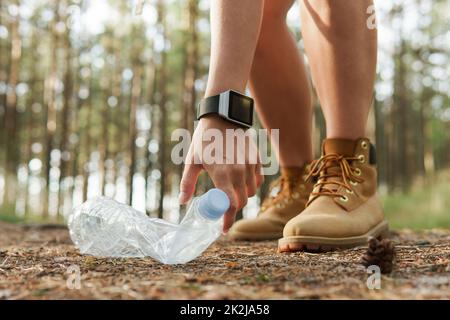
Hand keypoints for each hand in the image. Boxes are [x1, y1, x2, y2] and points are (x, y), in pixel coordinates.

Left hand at [179, 115, 263, 231]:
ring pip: (252, 192)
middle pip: (242, 201)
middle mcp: (239, 172)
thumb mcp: (192, 161)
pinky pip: (258, 180)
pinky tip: (240, 180)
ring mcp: (250, 165)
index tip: (223, 228)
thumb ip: (187, 183)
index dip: (227, 220)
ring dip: (242, 196)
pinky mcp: (257, 159)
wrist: (223, 116)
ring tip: (230, 191)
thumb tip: (182, 202)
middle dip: (232, 208)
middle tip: (222, 207)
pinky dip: (251, 185)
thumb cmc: (204, 139)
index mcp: (222, 174)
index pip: (230, 205)